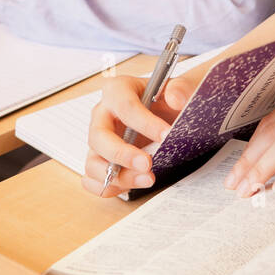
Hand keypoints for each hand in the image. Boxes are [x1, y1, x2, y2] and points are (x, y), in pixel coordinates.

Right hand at [82, 68, 198, 198]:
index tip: (166, 135)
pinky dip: (108, 187)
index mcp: (118, 90)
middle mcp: (102, 115)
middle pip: (99, 137)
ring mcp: (99, 140)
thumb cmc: (167, 100)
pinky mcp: (101, 161)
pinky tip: (132, 185)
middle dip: (122, 154)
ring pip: (93, 163)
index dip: (145, 123)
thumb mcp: (179, 87)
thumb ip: (181, 89)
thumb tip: (176, 98)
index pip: (125, 107)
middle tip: (148, 164)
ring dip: (118, 176)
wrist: (168, 113)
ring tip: (148, 179)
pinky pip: (92, 180)